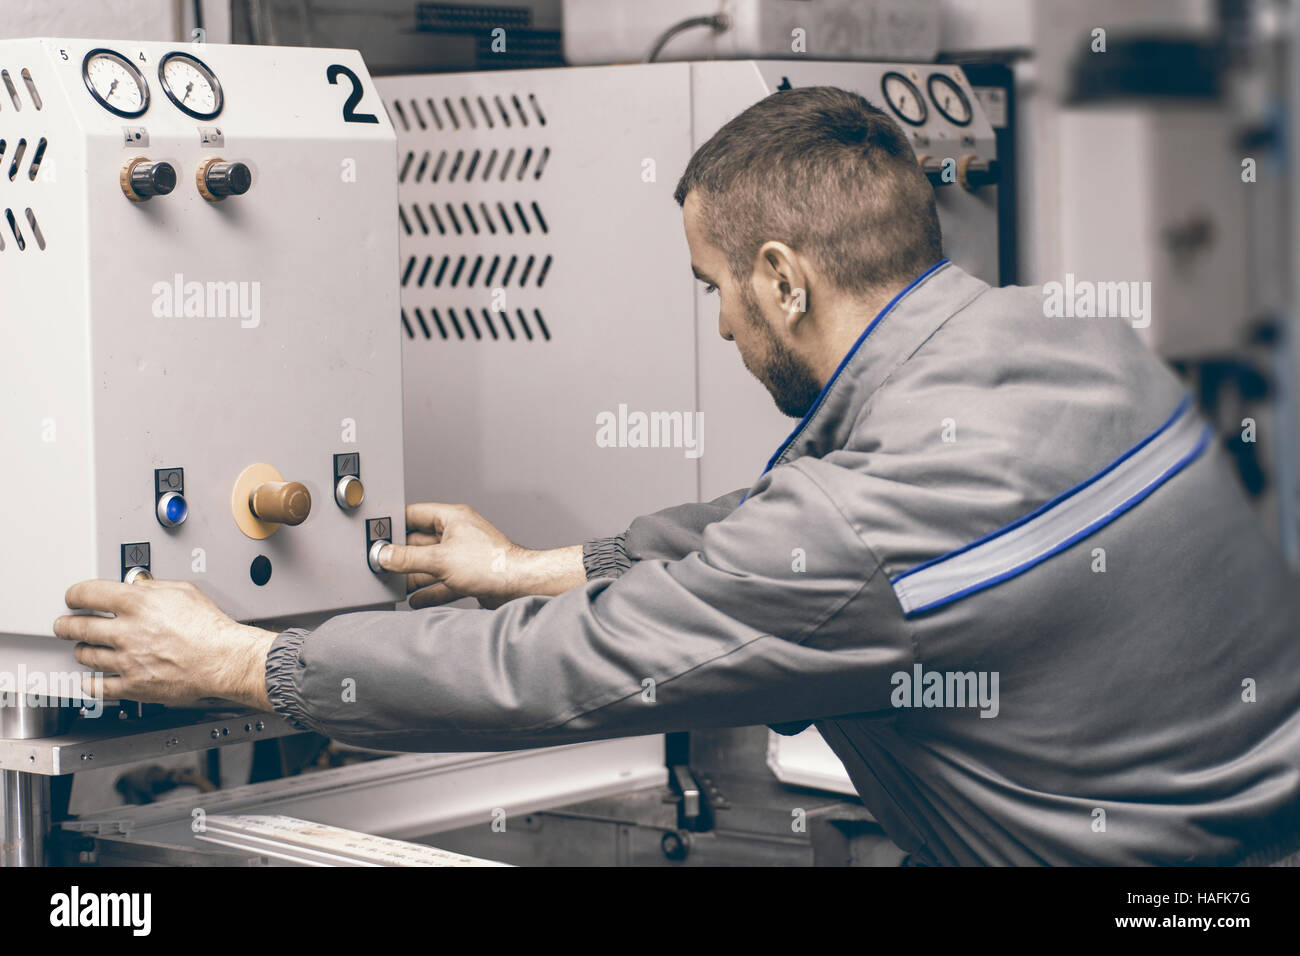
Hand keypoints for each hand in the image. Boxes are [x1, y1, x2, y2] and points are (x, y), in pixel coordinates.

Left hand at [52, 579, 275, 708]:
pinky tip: (91, 680)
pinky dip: (91, 683)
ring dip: (81, 650)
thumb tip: (139, 587)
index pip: (87, 594)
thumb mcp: (184, 591)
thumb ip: (154, 588)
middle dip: (66, 624)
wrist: (223, 658)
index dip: (75, 595)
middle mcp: (126, 631)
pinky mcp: (133, 685)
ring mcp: (127, 660)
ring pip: (86, 655)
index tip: (73, 598)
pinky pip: (100, 687)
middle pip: (78, 626)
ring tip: (82, 648)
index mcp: (137, 603)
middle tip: (64, 624)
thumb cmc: (210, 627)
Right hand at [379, 503, 585, 608]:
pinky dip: (429, 591)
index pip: (415, 514)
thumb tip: (385, 555)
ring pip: (431, 564)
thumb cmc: (490, 563)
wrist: (519, 586)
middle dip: (402, 556)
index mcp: (452, 518)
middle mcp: (458, 534)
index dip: (394, 524)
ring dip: (414, 576)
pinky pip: (443, 582)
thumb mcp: (439, 559)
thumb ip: (408, 558)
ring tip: (393, 586)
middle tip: (381, 564)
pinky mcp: (469, 576)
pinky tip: (415, 600)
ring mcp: (463, 555)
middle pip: (420, 542)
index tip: (376, 535)